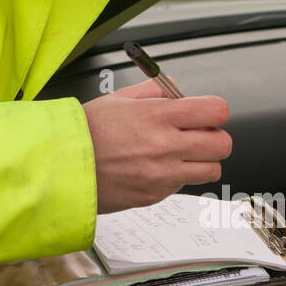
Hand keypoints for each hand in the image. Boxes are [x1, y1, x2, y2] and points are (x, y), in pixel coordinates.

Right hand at [82, 78, 232, 213]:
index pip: (216, 111)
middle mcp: (166, 145)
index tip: (207, 114)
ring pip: (212, 170)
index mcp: (158, 116)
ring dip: (202, 161)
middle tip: (198, 136)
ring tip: (181, 155)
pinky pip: (183, 185)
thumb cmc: (85, 132)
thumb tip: (173, 90)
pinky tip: (156, 168)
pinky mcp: (155, 194)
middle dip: (214, 138)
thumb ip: (152, 92)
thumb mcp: (118, 99)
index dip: (215, 112)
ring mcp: (162, 173)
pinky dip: (177, 177)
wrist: (63, 166)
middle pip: (222, 144)